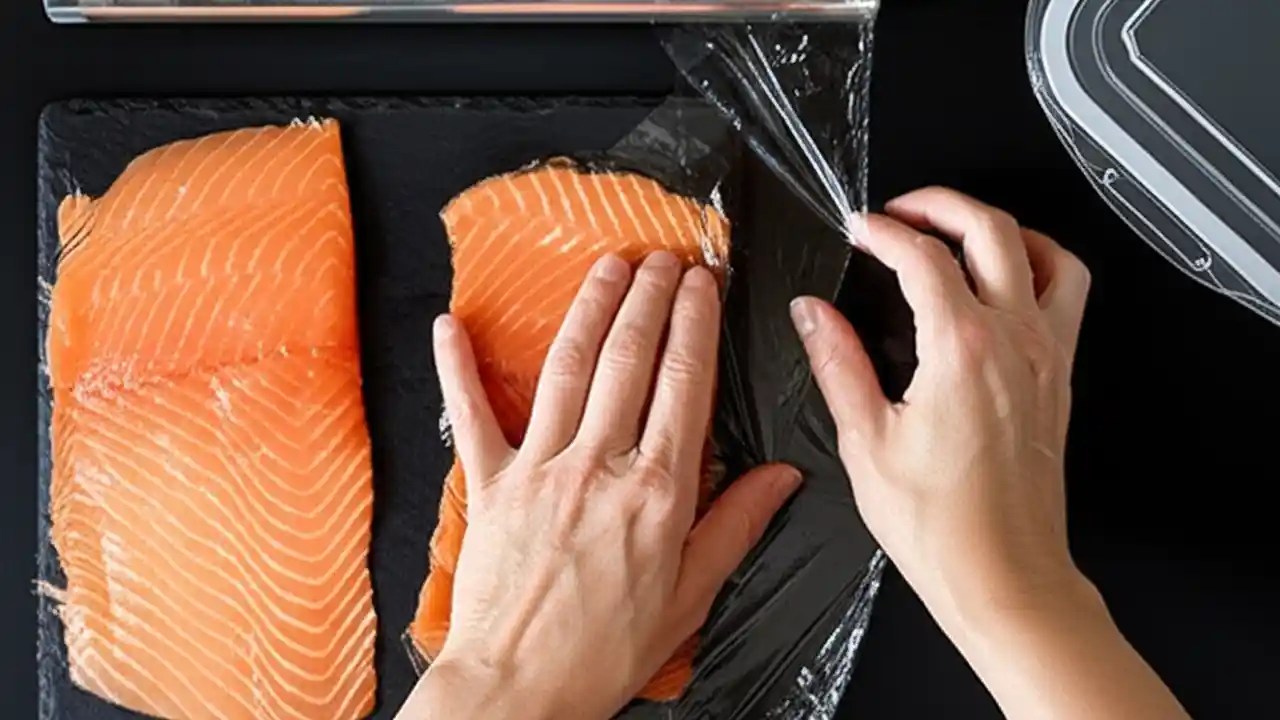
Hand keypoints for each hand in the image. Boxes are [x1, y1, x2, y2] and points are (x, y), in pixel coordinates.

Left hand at [399, 252, 800, 719]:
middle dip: (650, 297)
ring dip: (590, 309)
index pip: (684, 384)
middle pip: (630, 360)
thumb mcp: (690, 597)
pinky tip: (450, 325)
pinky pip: (471, 416)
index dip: (695, 323)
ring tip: (608, 266)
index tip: (703, 282)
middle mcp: (598, 467)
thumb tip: (784, 476)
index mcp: (657, 493)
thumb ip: (736, 526)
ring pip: (567, 368)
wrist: (518, 691)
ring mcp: (539, 470)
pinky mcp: (488, 485)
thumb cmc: (605, 651)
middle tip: (663, 256)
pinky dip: (459, 369)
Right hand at [793, 187, 1091, 626]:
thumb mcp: (866, 442)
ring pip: (1044, 251)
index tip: (858, 231)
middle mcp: (1013, 340)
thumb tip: (811, 313)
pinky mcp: (1059, 376)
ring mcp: (1045, 355)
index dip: (883, 231)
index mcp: (960, 349)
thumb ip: (838, 363)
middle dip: (939, 204)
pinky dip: (1042, 264)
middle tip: (899, 211)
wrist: (1005, 576)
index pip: (922, 255)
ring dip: (998, 225)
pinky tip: (1007, 279)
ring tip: (955, 231)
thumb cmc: (941, 526)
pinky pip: (1069, 292)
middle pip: (990, 229)